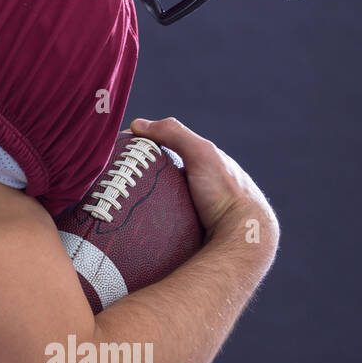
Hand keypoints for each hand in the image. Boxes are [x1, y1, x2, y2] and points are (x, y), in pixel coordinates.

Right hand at [129, 116, 278, 242]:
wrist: (242, 238)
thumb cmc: (225, 192)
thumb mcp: (200, 153)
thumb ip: (173, 133)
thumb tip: (137, 124)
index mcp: (205, 164)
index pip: (168, 148)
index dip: (144, 149)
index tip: (122, 155)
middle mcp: (200, 186)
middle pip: (159, 176)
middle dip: (138, 178)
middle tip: (119, 183)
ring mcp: (194, 211)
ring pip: (158, 201)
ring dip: (141, 202)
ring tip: (123, 205)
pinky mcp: (187, 233)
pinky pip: (161, 224)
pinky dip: (148, 222)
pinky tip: (136, 225)